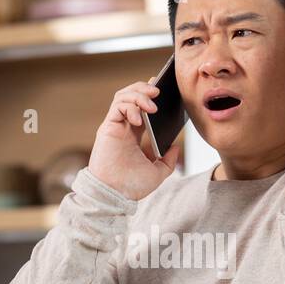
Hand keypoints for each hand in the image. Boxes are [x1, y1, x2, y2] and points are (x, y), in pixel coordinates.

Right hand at [88, 78, 181, 200]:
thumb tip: (177, 147)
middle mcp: (122, 128)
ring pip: (123, 97)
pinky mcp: (107, 128)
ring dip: (139, 94)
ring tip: (153, 102)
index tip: (165, 90)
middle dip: (144, 88)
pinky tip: (140, 119)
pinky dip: (130, 106)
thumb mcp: (157, 173)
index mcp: (133, 135)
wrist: (115, 195)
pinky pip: (118, 106)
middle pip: (130, 96)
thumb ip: (168, 161)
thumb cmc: (131, 187)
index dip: (150, 96)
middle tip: (159, 90)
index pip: (141, 108)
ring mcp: (114, 126)